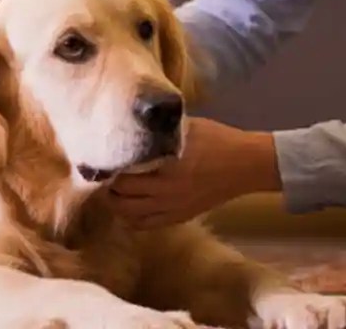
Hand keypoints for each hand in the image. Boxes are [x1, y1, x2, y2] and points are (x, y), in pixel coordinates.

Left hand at [108, 117, 280, 229]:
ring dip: (116, 202)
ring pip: (129, 213)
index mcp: (166, 164)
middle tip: (103, 172)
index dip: (108, 165)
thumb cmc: (216, 139)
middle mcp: (165, 190)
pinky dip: (131, 217)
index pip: (123, 171)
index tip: (100, 155)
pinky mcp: (179, 216)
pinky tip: (129, 206)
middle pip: (120, 195)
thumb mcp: (185, 127)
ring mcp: (172, 206)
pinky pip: (145, 224)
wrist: (245, 164)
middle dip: (108, 184)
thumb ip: (158, 131)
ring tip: (112, 189)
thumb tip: (132, 120)